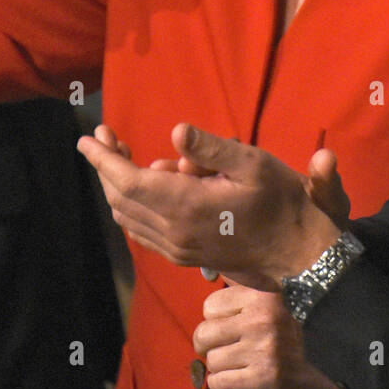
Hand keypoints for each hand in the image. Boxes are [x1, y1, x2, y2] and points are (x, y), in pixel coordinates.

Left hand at [78, 122, 341, 290]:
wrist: (300, 256)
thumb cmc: (282, 203)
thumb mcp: (254, 164)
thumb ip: (212, 149)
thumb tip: (176, 132)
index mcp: (187, 206)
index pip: (128, 181)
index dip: (104, 158)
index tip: (88, 137)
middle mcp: (175, 232)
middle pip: (121, 199)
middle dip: (106, 166)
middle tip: (104, 137)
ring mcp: (178, 248)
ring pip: (129, 217)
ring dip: (117, 187)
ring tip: (122, 155)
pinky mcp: (184, 256)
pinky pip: (143, 231)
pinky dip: (132, 207)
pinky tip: (144, 186)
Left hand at [193, 284, 344, 388]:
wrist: (335, 369)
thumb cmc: (303, 332)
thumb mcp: (280, 299)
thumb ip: (250, 283)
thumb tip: (218, 267)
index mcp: (263, 294)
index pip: (211, 305)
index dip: (217, 319)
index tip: (230, 326)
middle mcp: (263, 317)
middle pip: (205, 333)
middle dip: (210, 345)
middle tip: (225, 349)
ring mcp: (264, 348)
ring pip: (212, 360)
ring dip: (221, 367)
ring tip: (239, 364)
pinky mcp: (266, 377)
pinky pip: (220, 383)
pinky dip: (223, 384)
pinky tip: (240, 379)